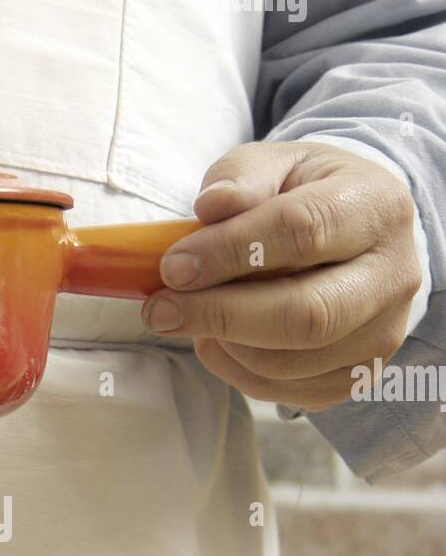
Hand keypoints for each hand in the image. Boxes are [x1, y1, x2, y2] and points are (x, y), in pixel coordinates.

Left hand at [142, 141, 422, 408]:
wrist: (353, 236)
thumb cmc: (305, 195)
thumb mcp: (276, 165)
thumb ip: (242, 177)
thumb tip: (212, 206)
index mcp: (378, 209)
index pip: (302, 232)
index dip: (229, 252)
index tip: (172, 266)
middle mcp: (393, 278)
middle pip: (305, 315)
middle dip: (220, 314)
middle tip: (161, 311)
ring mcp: (380, 335)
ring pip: (289, 362)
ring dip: (223, 344)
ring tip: (190, 315)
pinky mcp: (357, 376)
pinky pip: (285, 390)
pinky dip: (236, 369)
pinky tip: (218, 338)